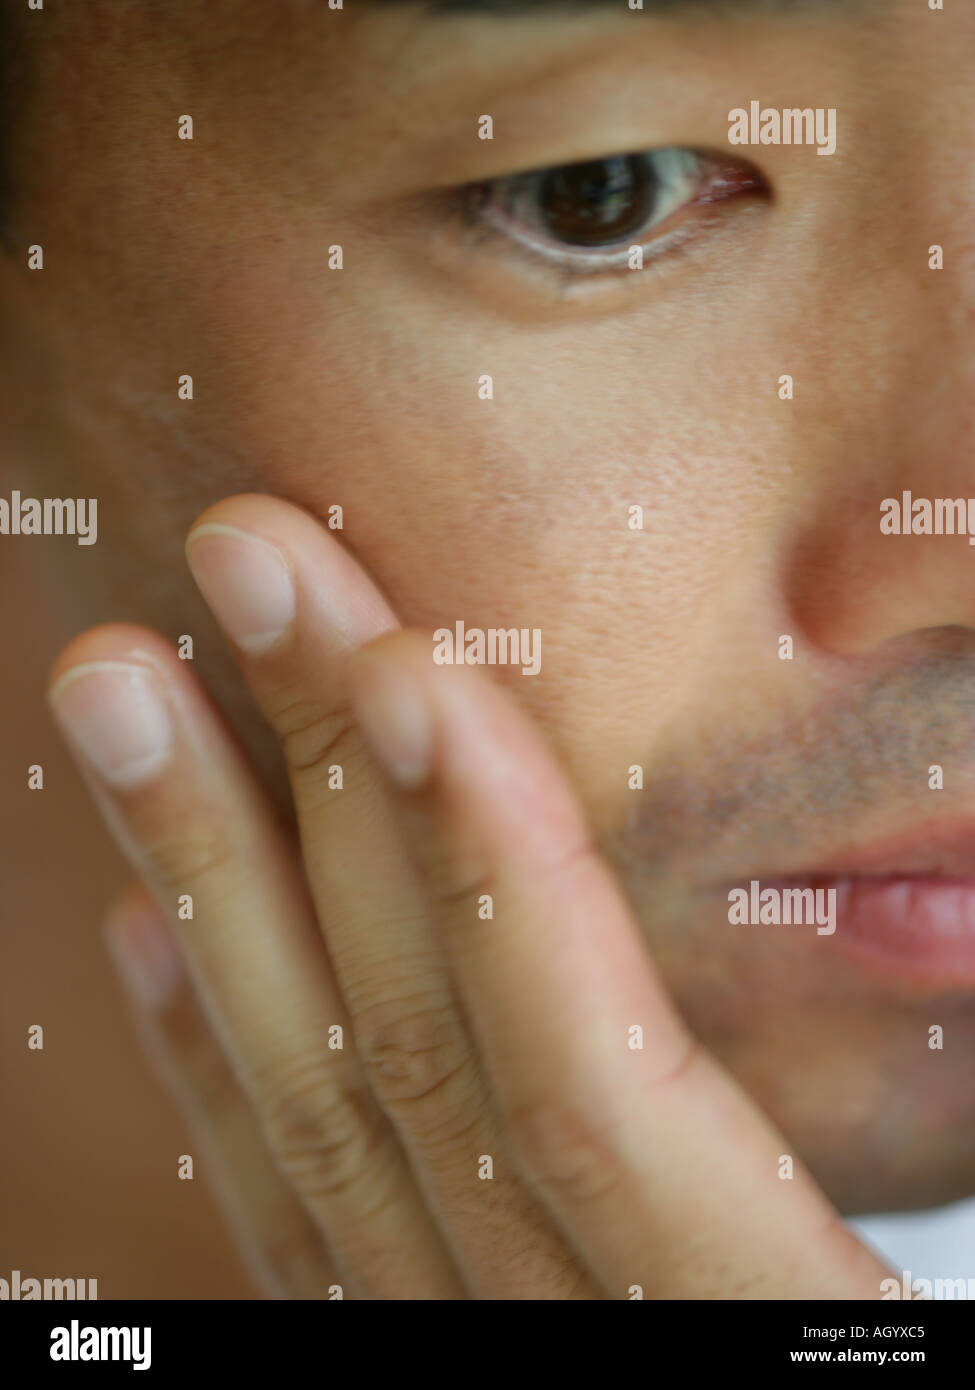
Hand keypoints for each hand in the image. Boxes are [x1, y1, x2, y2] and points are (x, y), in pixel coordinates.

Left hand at [48, 493, 890, 1298]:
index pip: (582, 1094)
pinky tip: (154, 931)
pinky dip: (219, 1072)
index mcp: (738, 1344)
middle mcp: (569, 1369)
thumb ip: (867, 1112)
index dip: (495, 870)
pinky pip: (298, 1234)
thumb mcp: (921, 1245)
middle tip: (232, 571)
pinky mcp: (428, 1361)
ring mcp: (481, 1368)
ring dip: (214, 889)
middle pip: (417, 1065)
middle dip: (309, 796)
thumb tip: (926, 903)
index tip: (407, 667)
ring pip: (325, 1126)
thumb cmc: (915, 1303)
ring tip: (122, 695)